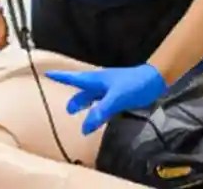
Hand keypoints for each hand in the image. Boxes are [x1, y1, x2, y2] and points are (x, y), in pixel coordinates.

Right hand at [45, 64, 167, 134]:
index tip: (48, 74)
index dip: (61, 78)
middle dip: (74, 99)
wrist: (154, 79)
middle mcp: (100, 83)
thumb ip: (100, 111)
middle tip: (68, 110)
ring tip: (80, 112)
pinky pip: (103, 102)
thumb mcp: (116, 98)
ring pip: (92, 96)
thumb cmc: (134, 83)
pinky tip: (100, 114)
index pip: (74, 79)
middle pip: (82, 90)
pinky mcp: (119, 95)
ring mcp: (110, 89)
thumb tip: (85, 127)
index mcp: (95, 80)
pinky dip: (98, 108)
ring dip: (85, 104)